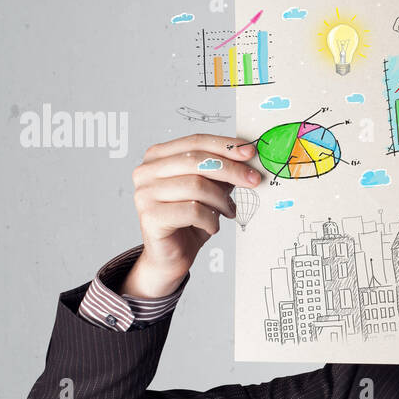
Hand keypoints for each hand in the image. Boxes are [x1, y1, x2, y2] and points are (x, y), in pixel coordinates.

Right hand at [123, 134, 261, 297]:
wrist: (170, 257)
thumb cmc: (189, 221)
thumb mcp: (208, 190)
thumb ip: (220, 172)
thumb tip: (247, 157)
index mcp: (157, 157)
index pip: (195, 142)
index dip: (225, 145)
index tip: (250, 152)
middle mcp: (146, 171)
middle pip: (196, 160)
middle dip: (231, 170)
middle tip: (253, 180)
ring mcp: (144, 193)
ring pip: (196, 185)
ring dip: (221, 200)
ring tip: (228, 211)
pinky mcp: (150, 216)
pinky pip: (193, 210)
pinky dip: (211, 219)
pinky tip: (212, 226)